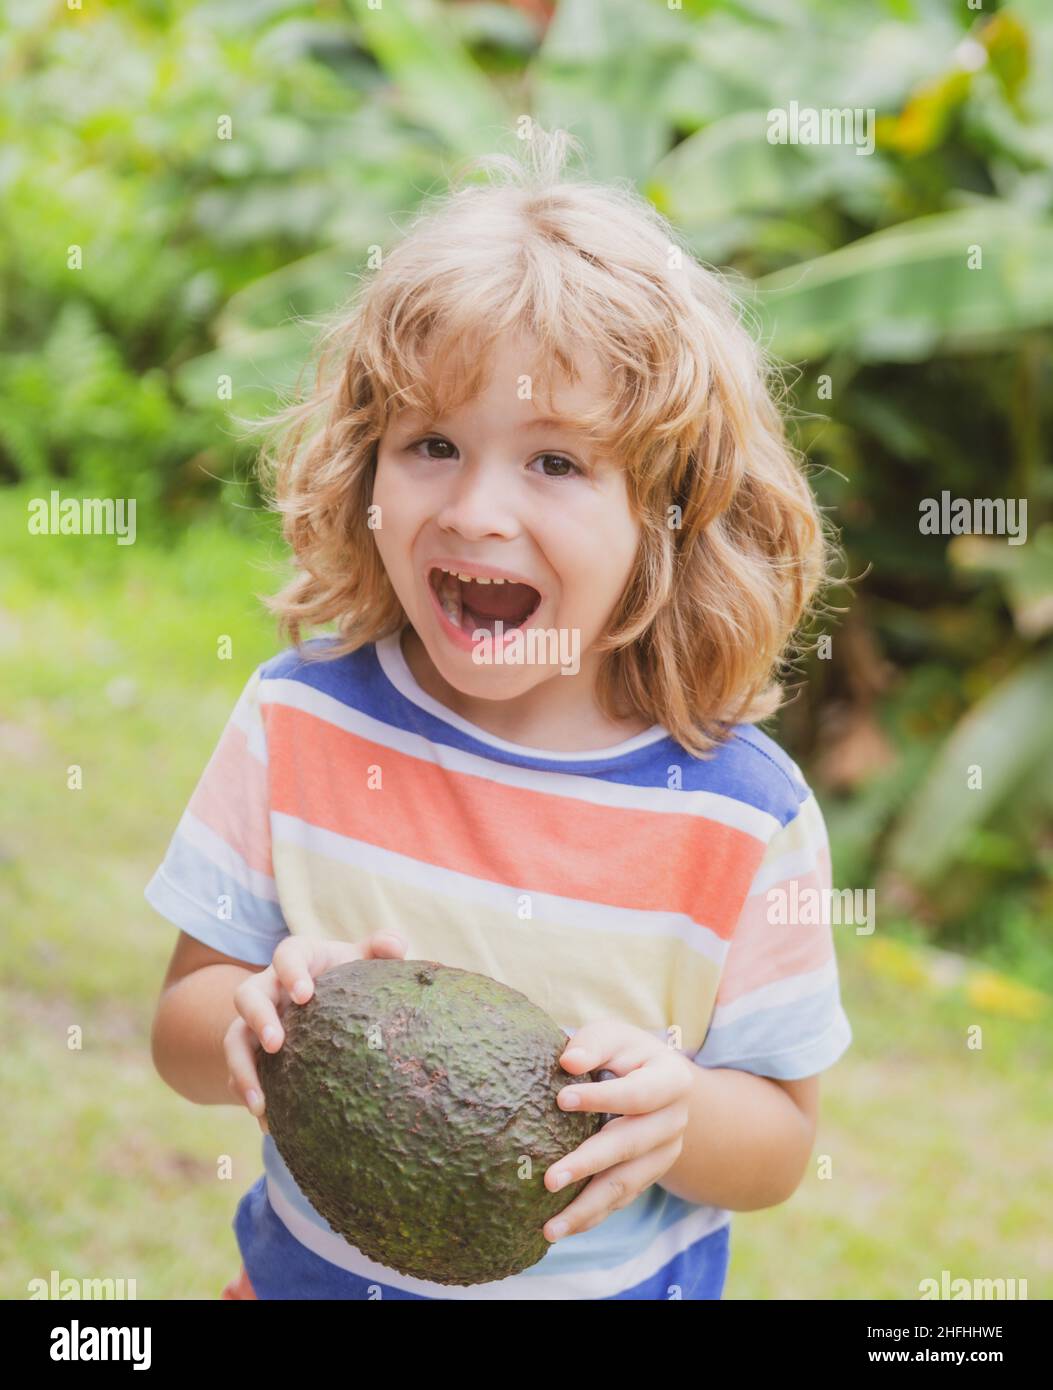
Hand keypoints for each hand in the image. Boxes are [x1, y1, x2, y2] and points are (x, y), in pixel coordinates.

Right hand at [224, 930, 408, 1132]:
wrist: (320, 1000)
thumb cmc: (345, 976)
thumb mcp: (361, 960)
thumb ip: (381, 948)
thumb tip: (396, 945)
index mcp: (296, 959)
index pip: (287, 955)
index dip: (291, 972)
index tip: (304, 994)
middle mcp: (267, 988)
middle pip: (247, 995)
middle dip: (258, 1018)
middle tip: (276, 1043)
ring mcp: (252, 1022)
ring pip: (234, 1041)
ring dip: (242, 1069)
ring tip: (260, 1103)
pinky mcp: (249, 1052)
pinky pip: (238, 1074)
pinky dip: (250, 1096)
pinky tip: (269, 1125)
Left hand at [542, 1020, 693, 1242]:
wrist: (654, 1081)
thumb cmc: (625, 1054)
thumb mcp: (614, 1037)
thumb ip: (593, 1044)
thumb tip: (568, 1062)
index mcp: (672, 1081)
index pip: (637, 1094)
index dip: (601, 1097)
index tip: (560, 1099)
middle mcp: (675, 1122)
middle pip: (630, 1146)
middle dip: (588, 1164)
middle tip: (550, 1180)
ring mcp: (665, 1154)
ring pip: (625, 1184)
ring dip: (587, 1208)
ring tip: (550, 1228)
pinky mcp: (649, 1176)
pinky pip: (620, 1199)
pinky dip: (592, 1216)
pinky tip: (563, 1228)